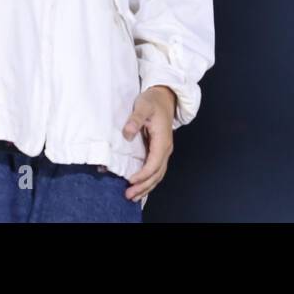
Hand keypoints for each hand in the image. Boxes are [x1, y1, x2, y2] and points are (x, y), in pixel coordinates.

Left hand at [121, 86, 176, 202]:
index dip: (143, 174)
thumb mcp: (143, 105)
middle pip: (157, 174)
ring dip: (146, 187)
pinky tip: (139, 187)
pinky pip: (155, 170)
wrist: (164, 97)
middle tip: (128, 195)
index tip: (130, 180)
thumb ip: (135, 119)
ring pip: (157, 174)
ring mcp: (163, 151)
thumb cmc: (153, 101)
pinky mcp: (159, 151)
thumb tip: (127, 133)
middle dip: (143, 186)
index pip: (154, 163)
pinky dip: (148, 181)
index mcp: (163, 140)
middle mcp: (165, 149)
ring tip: (133, 196)